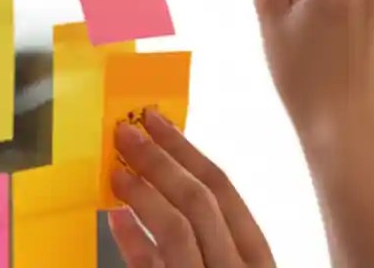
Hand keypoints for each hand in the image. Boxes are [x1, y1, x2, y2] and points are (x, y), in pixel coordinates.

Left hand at [108, 110, 274, 266]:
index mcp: (256, 255)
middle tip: (125, 135)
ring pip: (177, 229)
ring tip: (117, 173)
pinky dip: (133, 239)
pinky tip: (116, 217)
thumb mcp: (229, 263)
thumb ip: (210, 234)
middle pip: (200, 201)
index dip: (186, 149)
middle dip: (160, 161)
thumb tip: (164, 178)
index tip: (155, 120)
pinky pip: (151, 266)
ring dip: (144, 193)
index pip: (223, 188)